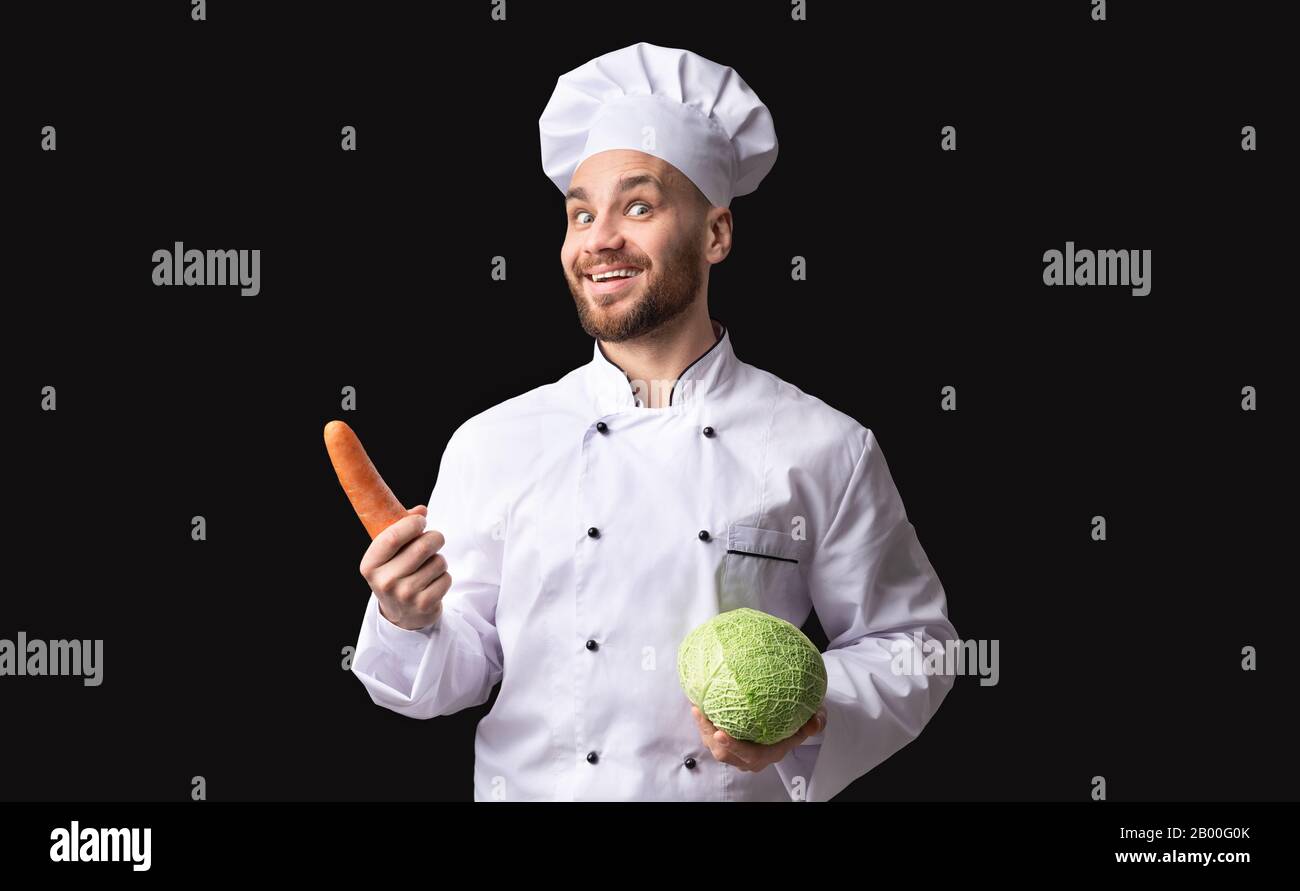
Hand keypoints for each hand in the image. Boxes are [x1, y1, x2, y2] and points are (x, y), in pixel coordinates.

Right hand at [359, 505, 450, 629]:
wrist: (402, 614)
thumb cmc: (396, 573)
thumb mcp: (390, 554)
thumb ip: (402, 528)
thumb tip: (422, 510)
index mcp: (370, 565)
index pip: (392, 537)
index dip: (412, 524)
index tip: (421, 520)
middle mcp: (384, 581)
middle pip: (422, 547)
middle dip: (435, 537)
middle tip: (435, 539)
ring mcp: (405, 595)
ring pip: (438, 561)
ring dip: (439, 559)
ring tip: (429, 567)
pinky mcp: (424, 604)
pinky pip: (446, 578)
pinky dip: (444, 576)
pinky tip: (433, 582)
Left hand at [690, 703, 826, 771]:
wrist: (795, 722)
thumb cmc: (801, 720)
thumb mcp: (814, 719)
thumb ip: (815, 722)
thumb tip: (815, 721)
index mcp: (769, 753)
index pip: (749, 755)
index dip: (733, 746)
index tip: (720, 733)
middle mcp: (751, 757)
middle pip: (725, 753)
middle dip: (709, 735)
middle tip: (700, 712)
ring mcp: (739, 751)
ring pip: (716, 745)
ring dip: (704, 728)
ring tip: (696, 706)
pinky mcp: (731, 742)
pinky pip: (714, 737)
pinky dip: (706, 723)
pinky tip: (700, 703)